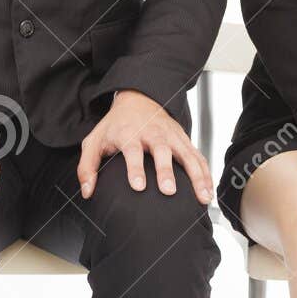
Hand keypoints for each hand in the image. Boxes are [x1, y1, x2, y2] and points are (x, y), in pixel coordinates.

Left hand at [77, 89, 211, 202]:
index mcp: (129, 133)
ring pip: (187, 155)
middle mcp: (153, 133)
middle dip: (166, 171)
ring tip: (202, 197)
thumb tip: (87, 192)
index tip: (138, 186)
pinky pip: (197, 157)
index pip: (133, 150)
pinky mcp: (184, 139)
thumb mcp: (94, 141)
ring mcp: (171, 136)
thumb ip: (87, 167)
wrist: (138, 100)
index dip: (135, 168)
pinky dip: (206, 173)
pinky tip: (209, 192)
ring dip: (196, 176)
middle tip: (168, 190)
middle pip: (162, 151)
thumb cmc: (115, 125)